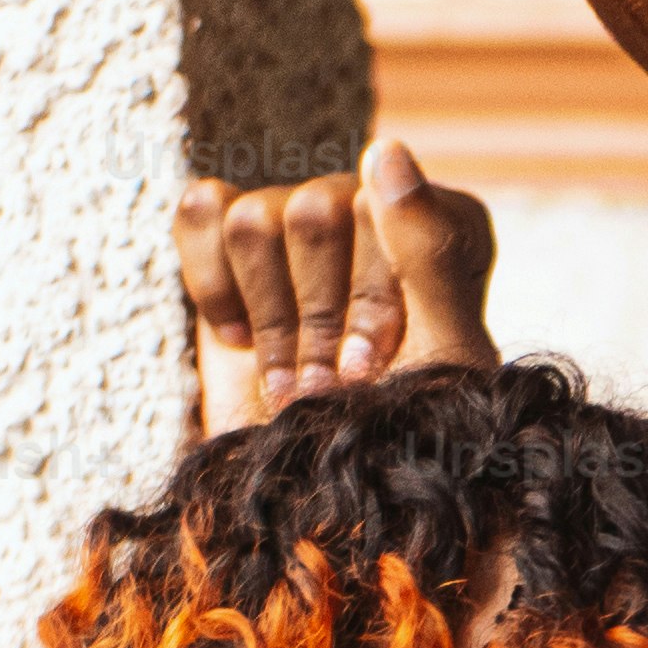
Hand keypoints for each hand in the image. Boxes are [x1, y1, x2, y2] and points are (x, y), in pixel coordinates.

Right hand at [177, 132, 498, 438]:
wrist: (329, 497)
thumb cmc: (409, 437)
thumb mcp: (444, 354)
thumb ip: (431, 251)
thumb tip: (386, 150)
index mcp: (446, 226)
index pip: (384, 206)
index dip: (373, 300)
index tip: (377, 367)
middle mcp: (375, 212)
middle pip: (314, 208)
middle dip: (317, 316)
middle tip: (332, 382)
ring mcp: (301, 229)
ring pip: (255, 219)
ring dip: (272, 319)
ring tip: (298, 379)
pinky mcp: (235, 254)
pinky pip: (201, 216)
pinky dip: (213, 286)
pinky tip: (241, 337)